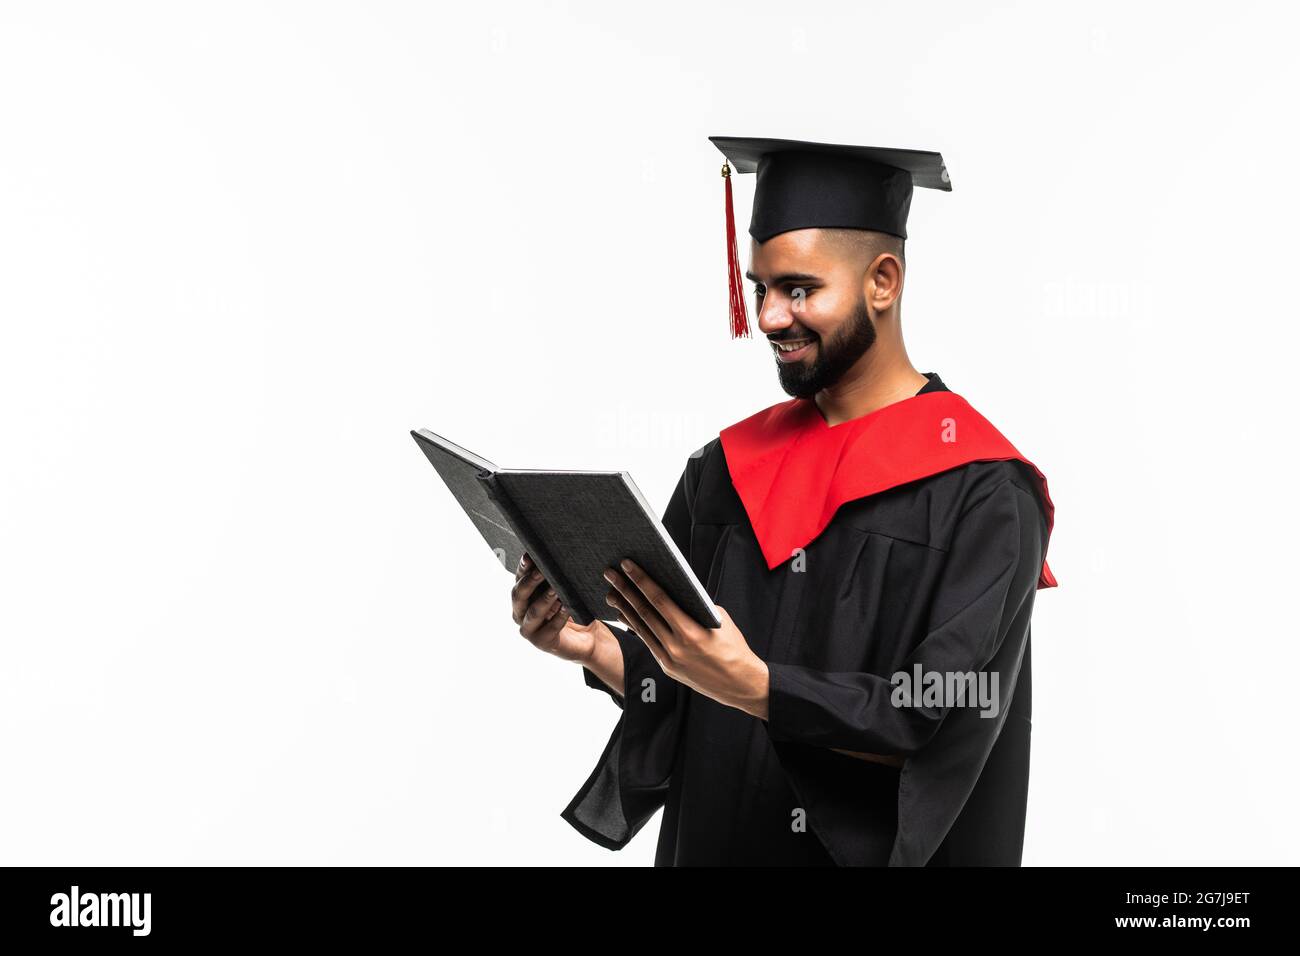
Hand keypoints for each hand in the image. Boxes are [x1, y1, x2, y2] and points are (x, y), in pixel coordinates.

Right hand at [511, 553, 611, 663]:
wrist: (588, 637)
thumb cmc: (572, 608)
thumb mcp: (563, 590)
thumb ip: (555, 576)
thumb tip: (557, 552)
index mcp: (523, 596)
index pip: (519, 578)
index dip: (523, 567)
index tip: (529, 556)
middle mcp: (520, 612)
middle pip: (519, 595)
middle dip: (530, 582)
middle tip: (541, 571)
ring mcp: (529, 629)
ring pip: (534, 612)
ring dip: (545, 599)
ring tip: (555, 589)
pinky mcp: (541, 642)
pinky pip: (550, 628)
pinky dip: (559, 617)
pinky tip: (567, 608)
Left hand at [603, 558, 768, 718]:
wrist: (740, 684)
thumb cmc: (733, 646)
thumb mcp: (719, 620)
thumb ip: (694, 606)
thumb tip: (673, 592)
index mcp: (691, 632)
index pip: (659, 600)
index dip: (642, 580)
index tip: (628, 565)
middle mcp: (676, 647)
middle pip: (644, 612)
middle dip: (625, 590)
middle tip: (610, 574)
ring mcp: (669, 659)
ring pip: (641, 628)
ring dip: (624, 609)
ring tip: (611, 593)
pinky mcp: (667, 667)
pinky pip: (648, 642)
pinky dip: (635, 627)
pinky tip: (625, 615)